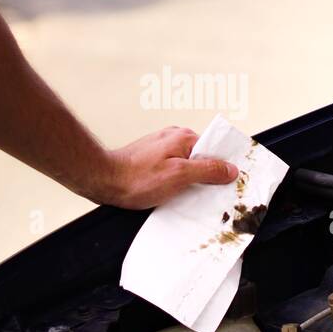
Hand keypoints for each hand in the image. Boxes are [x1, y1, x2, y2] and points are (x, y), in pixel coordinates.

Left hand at [94, 126, 238, 209]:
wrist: (102, 181)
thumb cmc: (135, 179)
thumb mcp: (180, 175)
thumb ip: (208, 170)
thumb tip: (230, 169)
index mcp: (184, 137)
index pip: (216, 149)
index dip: (225, 167)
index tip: (230, 182)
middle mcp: (174, 139)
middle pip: (205, 157)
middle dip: (209, 176)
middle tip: (208, 193)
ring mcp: (163, 148)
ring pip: (191, 165)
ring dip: (194, 180)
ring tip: (188, 194)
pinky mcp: (155, 160)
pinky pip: (178, 170)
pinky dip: (181, 181)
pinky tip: (176, 192)